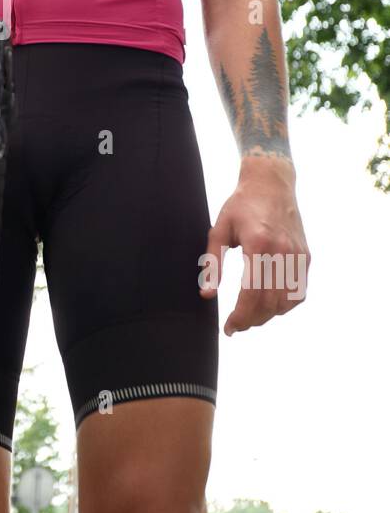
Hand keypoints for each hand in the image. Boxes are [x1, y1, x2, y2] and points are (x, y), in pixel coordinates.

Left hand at [200, 165, 310, 335]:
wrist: (271, 184)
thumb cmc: (240, 205)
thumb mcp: (219, 230)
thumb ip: (213, 264)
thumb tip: (207, 294)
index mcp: (258, 245)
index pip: (252, 294)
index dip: (240, 317)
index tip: (229, 328)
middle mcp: (282, 252)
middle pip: (270, 303)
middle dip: (251, 321)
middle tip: (236, 326)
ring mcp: (297, 255)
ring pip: (287, 302)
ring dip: (268, 316)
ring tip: (250, 318)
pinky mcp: (305, 256)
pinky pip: (299, 292)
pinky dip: (285, 305)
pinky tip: (269, 306)